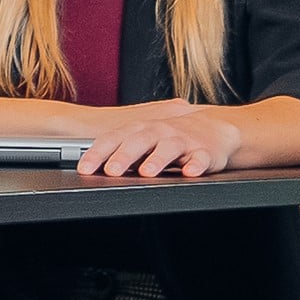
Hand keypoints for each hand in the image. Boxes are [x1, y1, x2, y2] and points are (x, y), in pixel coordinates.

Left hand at [77, 105, 240, 179]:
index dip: (98, 153)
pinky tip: (190, 172)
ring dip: (157, 159)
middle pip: (139, 140)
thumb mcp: (142, 139)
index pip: (114, 138)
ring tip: (146, 172)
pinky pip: (201, 158)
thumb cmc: (168, 136)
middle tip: (111, 170)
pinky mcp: (205, 151)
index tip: (85, 168)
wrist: (214, 128)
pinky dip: (196, 164)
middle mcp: (159, 131)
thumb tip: (88, 167)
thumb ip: (118, 150)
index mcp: (139, 129)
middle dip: (124, 155)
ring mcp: (183, 140)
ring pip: (169, 147)